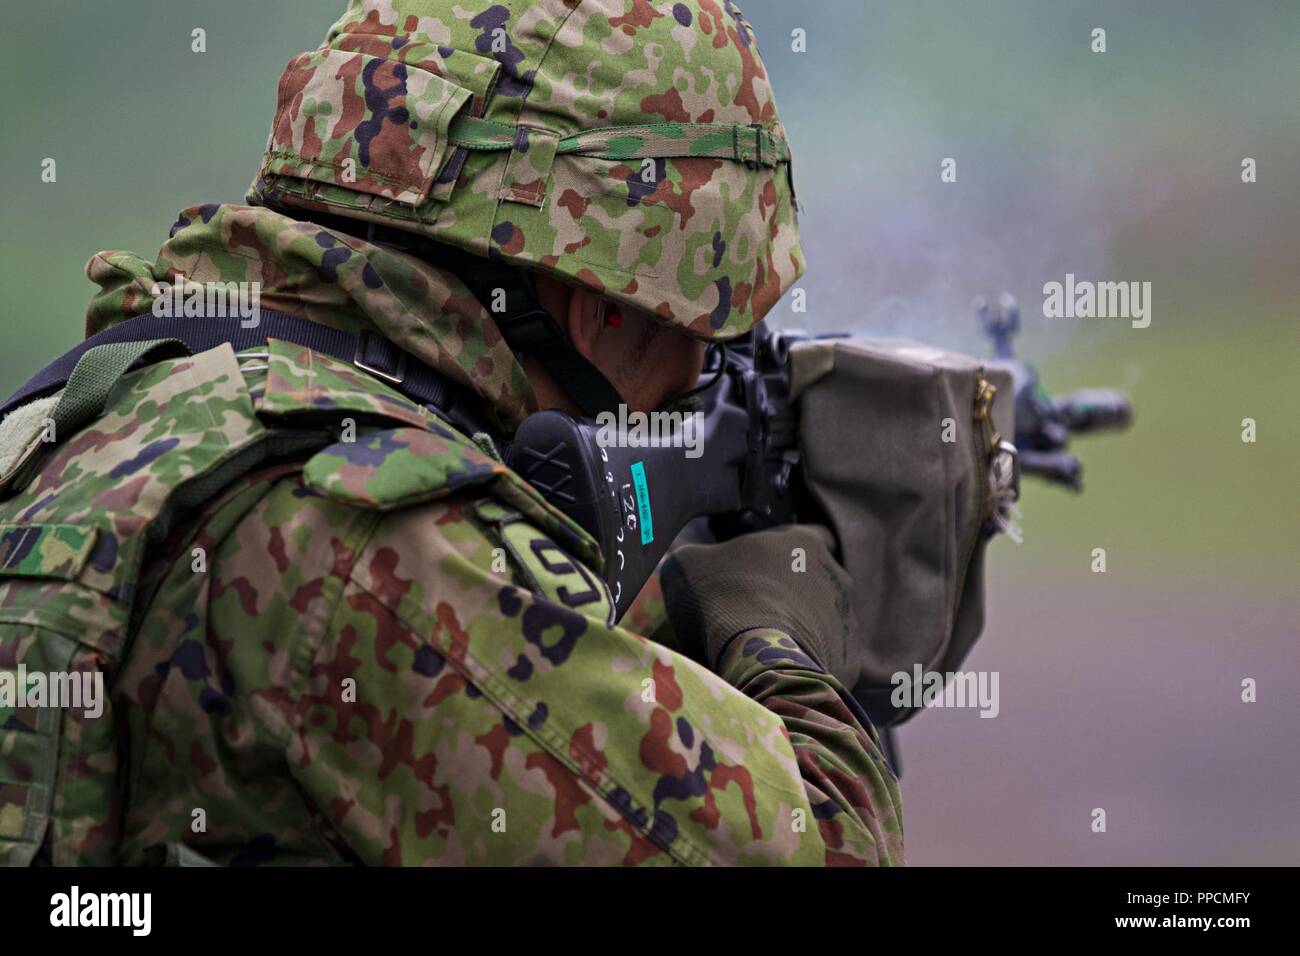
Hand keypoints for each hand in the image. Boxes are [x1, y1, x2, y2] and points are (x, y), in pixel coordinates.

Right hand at [659, 524, 858, 686]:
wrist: (755, 658)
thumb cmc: (722, 598)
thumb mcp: (688, 564)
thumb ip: (698, 556)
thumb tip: (695, 562)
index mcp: (804, 541)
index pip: (807, 536)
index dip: (784, 552)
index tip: (761, 570)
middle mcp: (836, 574)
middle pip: (816, 579)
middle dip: (795, 593)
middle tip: (759, 611)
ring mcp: (847, 617)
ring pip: (825, 618)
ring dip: (804, 626)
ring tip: (768, 645)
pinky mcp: (849, 658)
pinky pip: (827, 656)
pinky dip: (808, 661)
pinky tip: (780, 669)